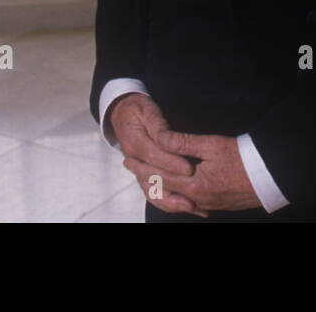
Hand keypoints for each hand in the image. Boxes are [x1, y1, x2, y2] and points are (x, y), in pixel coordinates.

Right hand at [108, 93, 203, 216]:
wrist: (122, 114)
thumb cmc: (138, 109)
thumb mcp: (147, 109)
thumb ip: (158, 125)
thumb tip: (167, 138)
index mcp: (134, 141)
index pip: (153, 155)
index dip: (171, 163)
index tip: (189, 169)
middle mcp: (133, 160)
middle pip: (152, 179)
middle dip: (175, 187)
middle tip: (194, 194)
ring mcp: (137, 170)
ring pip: (151, 191)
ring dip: (171, 201)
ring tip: (192, 206)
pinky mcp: (143, 175)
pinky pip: (153, 193)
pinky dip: (169, 202)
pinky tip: (187, 206)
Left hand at [128, 130, 261, 213]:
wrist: (271, 176)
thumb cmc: (243, 157)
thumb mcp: (212, 145)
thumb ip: (183, 143)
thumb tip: (160, 137)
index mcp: (193, 185)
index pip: (159, 176)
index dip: (142, 167)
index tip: (128, 158)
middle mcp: (197, 199)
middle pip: (164, 189)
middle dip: (145, 177)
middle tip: (131, 166)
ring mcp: (206, 205)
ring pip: (174, 199)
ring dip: (159, 187)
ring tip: (147, 177)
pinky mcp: (215, 205)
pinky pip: (188, 204)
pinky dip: (175, 196)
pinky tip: (173, 191)